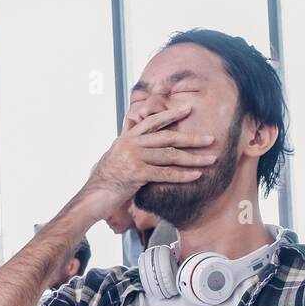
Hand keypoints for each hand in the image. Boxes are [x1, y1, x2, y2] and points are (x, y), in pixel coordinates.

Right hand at [77, 105, 215, 220]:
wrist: (94, 196)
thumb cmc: (107, 179)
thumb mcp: (117, 155)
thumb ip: (130, 144)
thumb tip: (141, 136)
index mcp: (127, 137)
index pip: (153, 122)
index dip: (171, 114)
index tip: (188, 109)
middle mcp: (131, 144)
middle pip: (167, 137)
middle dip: (191, 138)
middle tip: (211, 139)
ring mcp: (133, 158)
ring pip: (170, 155)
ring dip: (193, 158)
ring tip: (211, 159)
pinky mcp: (136, 174)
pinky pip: (165, 173)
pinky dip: (183, 175)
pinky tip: (197, 175)